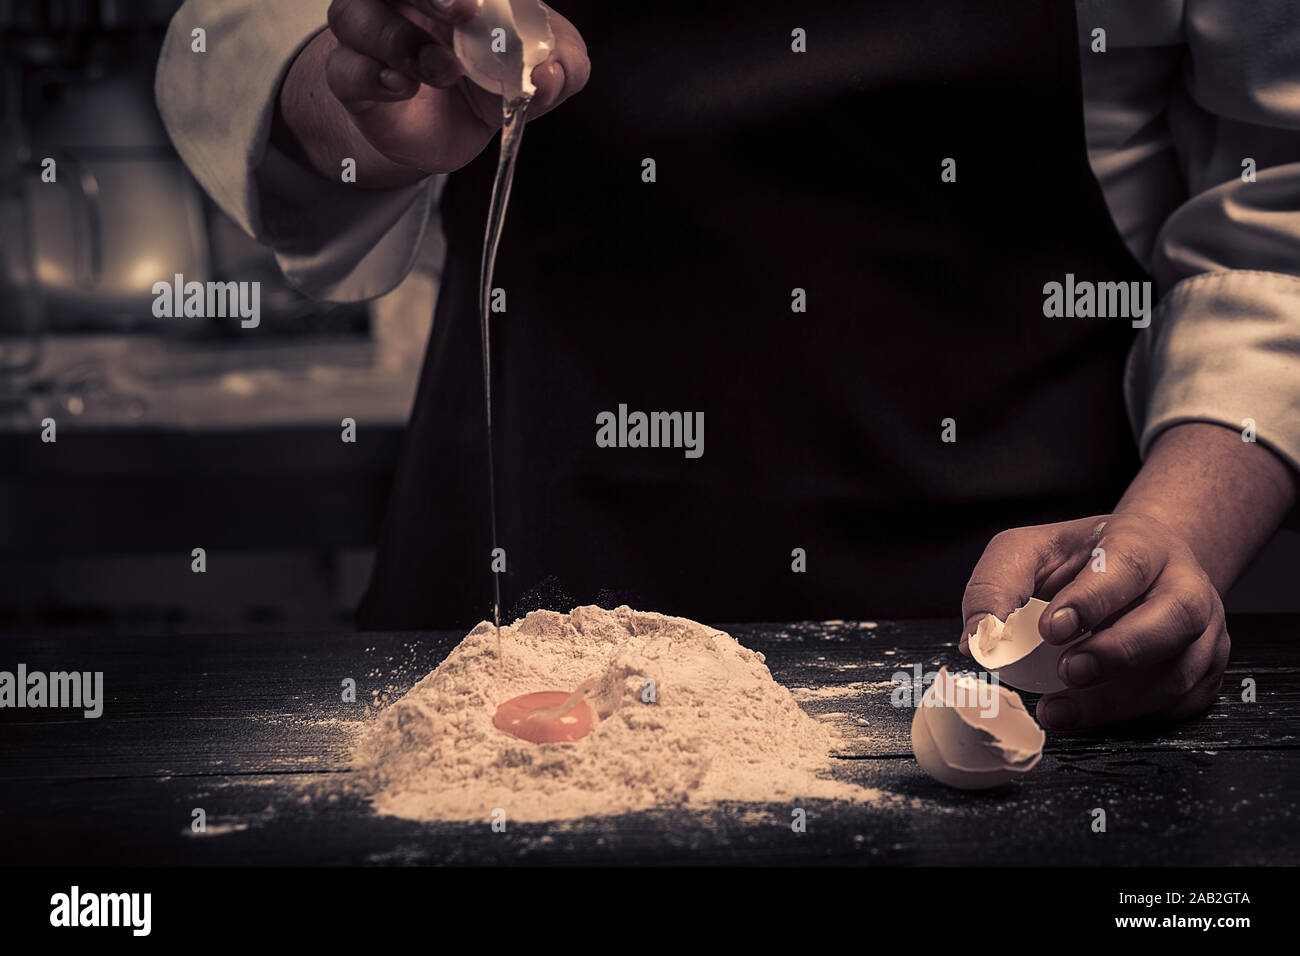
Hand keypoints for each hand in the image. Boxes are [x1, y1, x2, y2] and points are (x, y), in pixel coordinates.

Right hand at [322, 0, 589, 172]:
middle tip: (465, 11)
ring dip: (401, 41)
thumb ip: (562, 66)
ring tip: (443, 69)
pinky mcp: (350, 77)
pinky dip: (375, 76)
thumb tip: (548, 73)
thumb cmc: (490, 80)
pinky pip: (345, 68)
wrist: (447, 131)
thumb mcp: (540, 73)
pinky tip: (403, 86)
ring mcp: (368, 31)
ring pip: (356, 17)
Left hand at [959, 513, 1229, 729]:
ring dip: (1118, 699)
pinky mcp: (1206, 670)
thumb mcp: (1029, 551)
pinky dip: (1137, 716)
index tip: (1051, 628)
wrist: (1141, 568)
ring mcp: (1205, 630)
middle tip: (1066, 672)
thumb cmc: (1080, 561)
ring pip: (1180, 671)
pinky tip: (1093, 714)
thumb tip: (978, 639)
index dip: (1092, 599)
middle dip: (1117, 652)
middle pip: (1173, 618)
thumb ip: (998, 583)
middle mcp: (1185, 584)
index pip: (1126, 565)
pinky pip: (1182, 703)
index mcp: (1142, 543)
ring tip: (1060, 709)